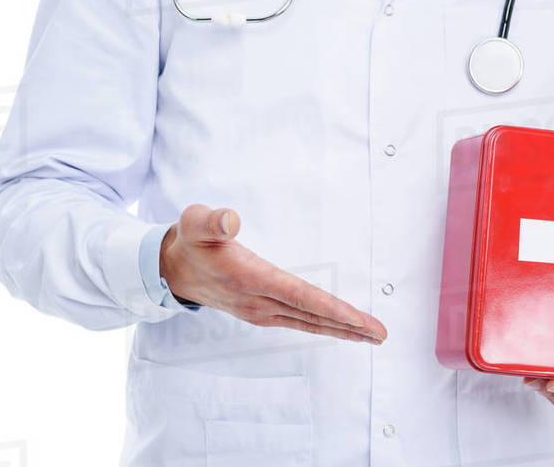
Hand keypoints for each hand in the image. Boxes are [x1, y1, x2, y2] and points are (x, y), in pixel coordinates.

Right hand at [159, 204, 386, 344]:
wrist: (172, 270)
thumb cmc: (190, 241)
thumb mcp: (194, 223)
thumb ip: (212, 220)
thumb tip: (231, 219)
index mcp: (249, 278)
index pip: (298, 295)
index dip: (329, 308)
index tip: (356, 318)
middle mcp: (258, 301)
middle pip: (311, 314)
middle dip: (348, 325)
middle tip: (381, 333)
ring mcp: (260, 310)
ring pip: (308, 322)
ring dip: (341, 330)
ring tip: (372, 335)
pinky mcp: (262, 312)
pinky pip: (299, 321)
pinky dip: (324, 325)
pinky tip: (341, 329)